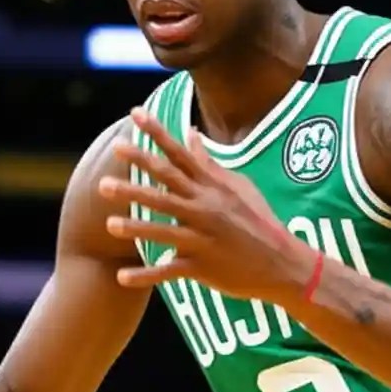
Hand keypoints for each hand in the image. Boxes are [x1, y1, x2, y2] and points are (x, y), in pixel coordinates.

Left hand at [97, 109, 315, 302]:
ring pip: (163, 230)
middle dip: (138, 174)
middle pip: (165, 187)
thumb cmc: (257, 220)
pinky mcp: (201, 267)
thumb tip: (190, 132)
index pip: (179, 154)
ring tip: (108, 223)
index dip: (156, 132)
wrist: (282, 263)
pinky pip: (169, 272)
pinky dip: (146, 276)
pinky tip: (122, 277)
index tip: (134, 114)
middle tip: (111, 160)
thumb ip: (208, 162)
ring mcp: (202, 239)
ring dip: (135, 227)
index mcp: (211, 187)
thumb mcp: (237, 186)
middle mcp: (204, 208)